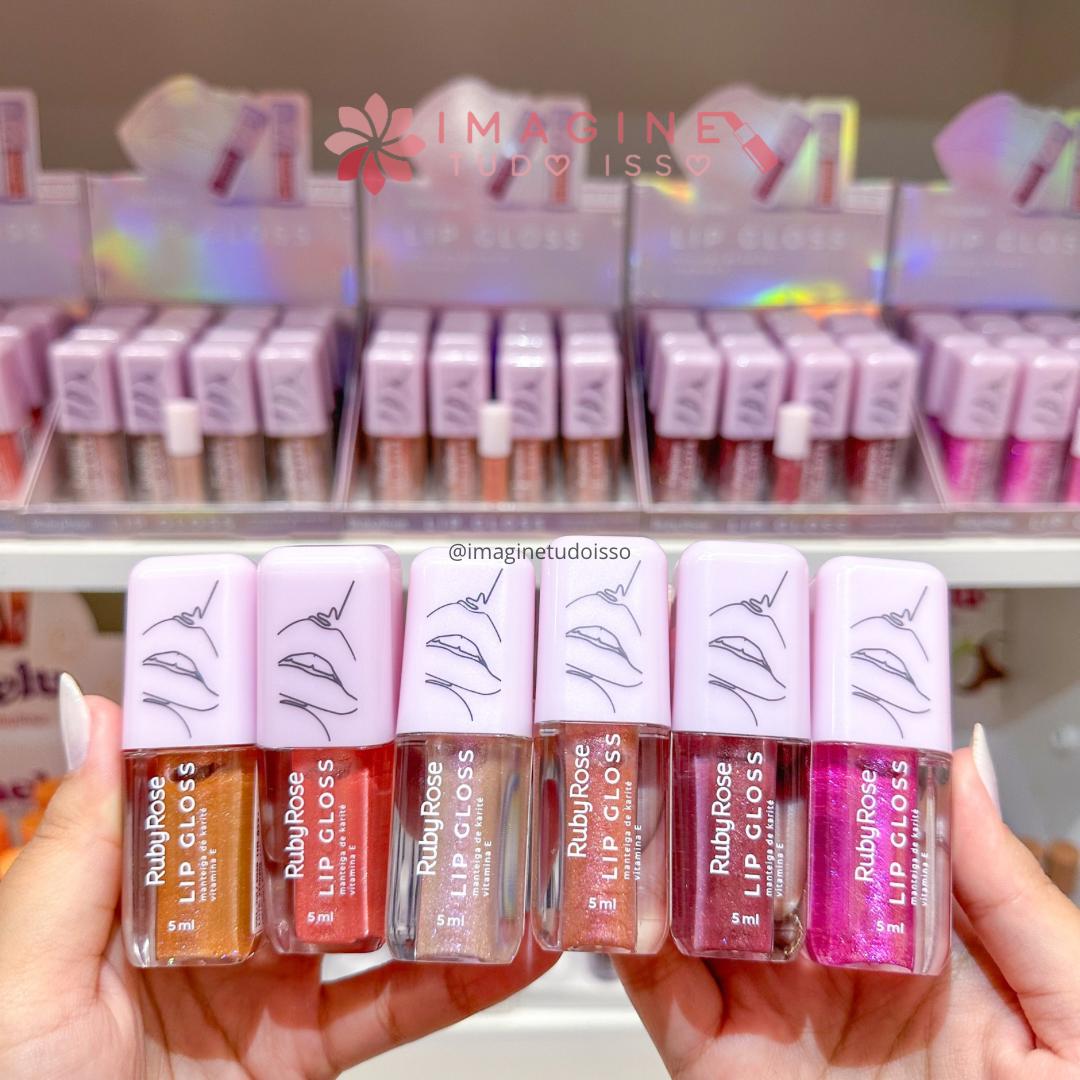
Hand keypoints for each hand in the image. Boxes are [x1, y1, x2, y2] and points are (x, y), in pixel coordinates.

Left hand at [0, 678, 555, 1078]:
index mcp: (149, 884)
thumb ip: (78, 844)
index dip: (286, 732)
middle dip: (383, 789)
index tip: (348, 679)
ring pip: (371, 917)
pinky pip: (394, 1012)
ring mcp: (266, 991)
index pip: (230, 785)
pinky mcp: (305, 1055)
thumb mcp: (30, 964)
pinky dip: (461, 984)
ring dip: (440, 876)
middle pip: (316, 840)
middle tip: (456, 735)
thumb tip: (102, 710)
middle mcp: (216, 925)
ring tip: (504, 826)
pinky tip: (514, 949)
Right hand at [616, 728, 1079, 1077]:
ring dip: (659, 845)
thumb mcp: (1073, 1010)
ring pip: (696, 909)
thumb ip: (1010, 890)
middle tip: (685, 707)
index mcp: (917, 940)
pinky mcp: (715, 1068)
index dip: (812, 758)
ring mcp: (769, 1014)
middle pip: (757, 855)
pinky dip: (632, 938)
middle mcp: (830, 966)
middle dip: (718, 784)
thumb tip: (959, 760)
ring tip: (636, 771)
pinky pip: (660, 994)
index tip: (782, 689)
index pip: (847, 826)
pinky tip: (625, 883)